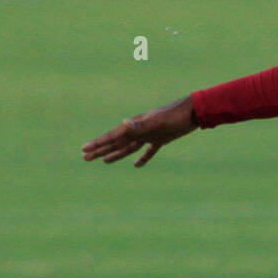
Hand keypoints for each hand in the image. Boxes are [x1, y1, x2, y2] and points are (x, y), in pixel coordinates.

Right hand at [81, 96, 197, 167]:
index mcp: (135, 125)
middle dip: (100, 150)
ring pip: (129, 147)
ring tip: (103, 160)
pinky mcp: (162, 138)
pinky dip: (142, 158)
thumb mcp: (157, 122)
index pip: (112, 136)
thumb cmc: (175, 116)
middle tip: (85, 157)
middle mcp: (140, 129)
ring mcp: (150, 134)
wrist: (194, 112)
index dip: (98, 143)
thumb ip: (140, 125)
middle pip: (116, 142)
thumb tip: (123, 123)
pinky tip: (137, 165)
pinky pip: (148, 151)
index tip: (84, 149)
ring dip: (116, 153)